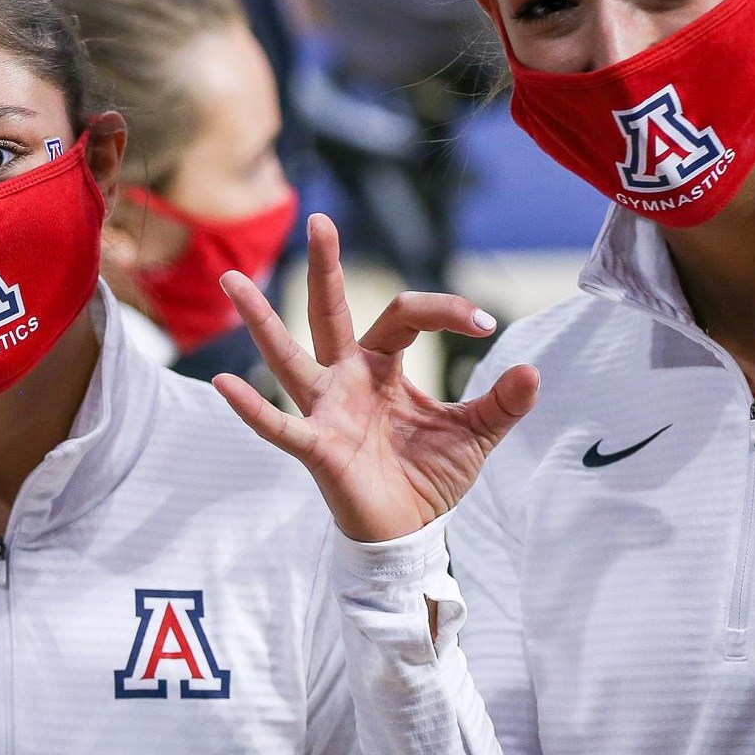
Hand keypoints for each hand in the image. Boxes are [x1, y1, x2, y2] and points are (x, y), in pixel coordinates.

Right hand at [212, 214, 539, 542]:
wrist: (407, 535)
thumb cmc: (428, 479)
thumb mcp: (475, 434)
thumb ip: (502, 402)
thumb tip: (531, 369)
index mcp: (382, 367)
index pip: (404, 316)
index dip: (445, 311)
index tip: (484, 325)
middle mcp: (346, 379)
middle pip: (330, 313)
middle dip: (326, 268)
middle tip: (320, 220)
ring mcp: (325, 410)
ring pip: (288, 356)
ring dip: (260, 320)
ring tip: (232, 279)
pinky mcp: (316, 447)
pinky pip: (278, 424)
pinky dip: (251, 406)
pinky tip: (224, 383)